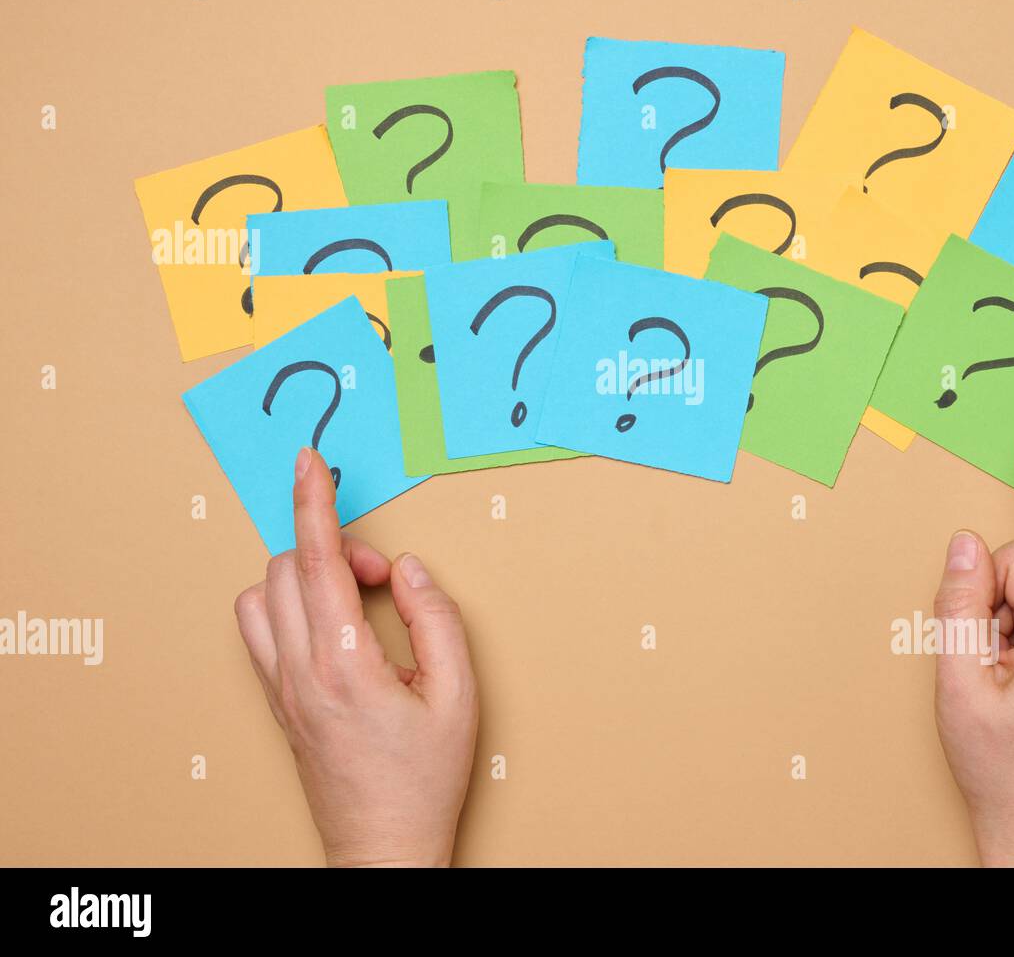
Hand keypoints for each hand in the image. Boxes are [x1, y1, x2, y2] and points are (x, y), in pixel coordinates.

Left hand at [234, 448, 478, 866]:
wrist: (383, 847)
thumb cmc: (423, 779)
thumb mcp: (458, 695)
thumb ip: (436, 618)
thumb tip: (406, 569)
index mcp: (346, 663)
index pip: (319, 561)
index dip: (313, 503)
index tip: (309, 462)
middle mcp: (300, 671)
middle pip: (286, 570)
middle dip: (333, 548)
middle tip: (384, 578)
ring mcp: (281, 689)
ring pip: (260, 598)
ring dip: (301, 576)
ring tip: (351, 598)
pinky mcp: (277, 704)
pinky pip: (259, 631)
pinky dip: (286, 605)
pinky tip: (327, 622)